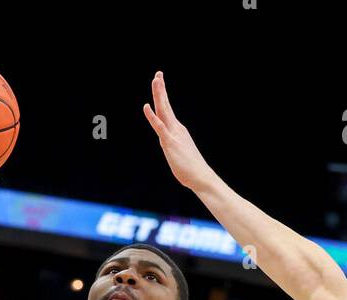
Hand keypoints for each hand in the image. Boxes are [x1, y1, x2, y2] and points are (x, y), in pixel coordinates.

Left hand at [143, 72, 214, 192]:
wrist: (200, 176)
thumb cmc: (191, 168)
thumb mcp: (179, 152)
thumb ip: (172, 145)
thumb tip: (168, 144)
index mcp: (177, 130)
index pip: (167, 110)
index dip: (162, 96)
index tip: (160, 82)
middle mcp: (176, 128)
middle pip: (165, 105)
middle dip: (161, 89)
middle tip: (158, 74)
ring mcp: (173, 134)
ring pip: (163, 111)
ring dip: (159, 95)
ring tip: (156, 80)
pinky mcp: (169, 143)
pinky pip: (159, 127)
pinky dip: (152, 116)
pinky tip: (146, 107)